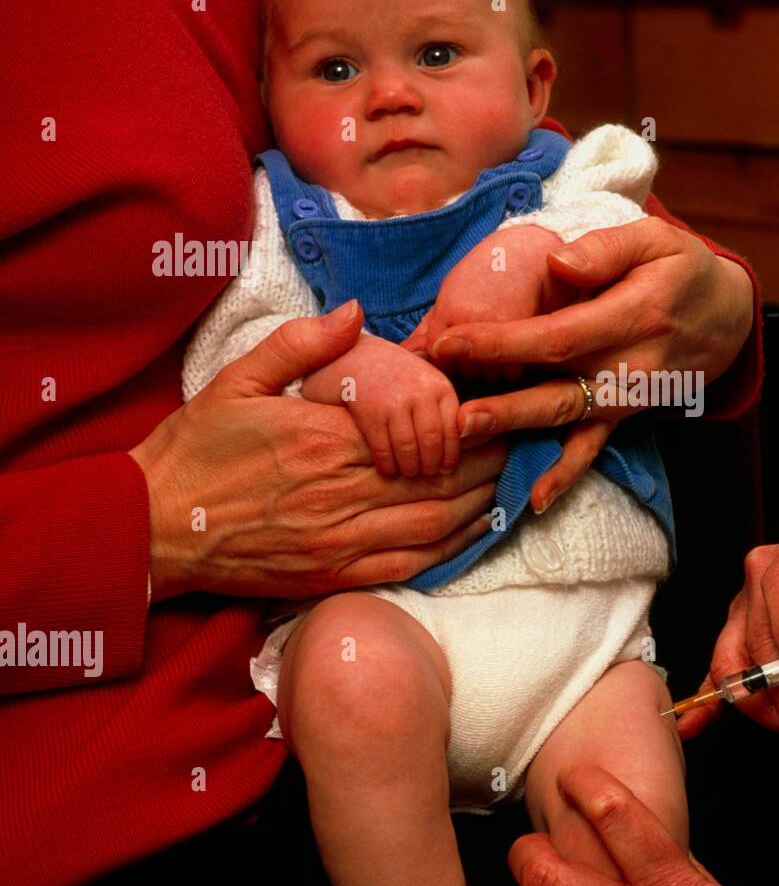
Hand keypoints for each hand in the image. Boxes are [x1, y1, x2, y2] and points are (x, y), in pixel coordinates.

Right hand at [128, 302, 506, 601]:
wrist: (152, 527)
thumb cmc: (195, 451)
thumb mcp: (238, 380)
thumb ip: (300, 344)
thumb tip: (354, 310)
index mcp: (323, 440)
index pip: (418, 430)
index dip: (467, 423)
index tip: (495, 406)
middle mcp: (340, 493)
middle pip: (438, 478)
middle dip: (486, 460)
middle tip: (520, 440)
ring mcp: (339, 540)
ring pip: (432, 523)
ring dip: (479, 503)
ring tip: (508, 480)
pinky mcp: (333, 575)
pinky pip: (408, 565)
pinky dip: (448, 548)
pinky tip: (471, 530)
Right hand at [302, 330, 460, 477]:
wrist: (361, 359)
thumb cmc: (403, 380)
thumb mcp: (430, 386)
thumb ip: (446, 413)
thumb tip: (463, 453)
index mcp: (440, 388)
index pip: (453, 430)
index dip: (450, 455)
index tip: (446, 469)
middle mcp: (419, 393)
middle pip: (432, 441)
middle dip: (430, 464)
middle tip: (427, 475)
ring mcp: (393, 402)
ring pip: (408, 447)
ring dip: (410, 467)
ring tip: (410, 473)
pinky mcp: (369, 412)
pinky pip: (382, 448)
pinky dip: (387, 464)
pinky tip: (389, 469)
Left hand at [411, 218, 753, 511]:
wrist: (726, 318)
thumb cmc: (680, 271)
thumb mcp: (656, 240)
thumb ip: (605, 249)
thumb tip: (557, 262)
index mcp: (635, 316)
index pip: (560, 335)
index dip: (505, 342)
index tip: (452, 342)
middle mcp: (631, 366)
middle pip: (558, 385)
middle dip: (501, 398)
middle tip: (451, 409)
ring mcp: (626, 396)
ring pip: (566, 416)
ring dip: (517, 428)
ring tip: (468, 435)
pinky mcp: (623, 414)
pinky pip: (593, 447)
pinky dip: (566, 474)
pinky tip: (534, 499)